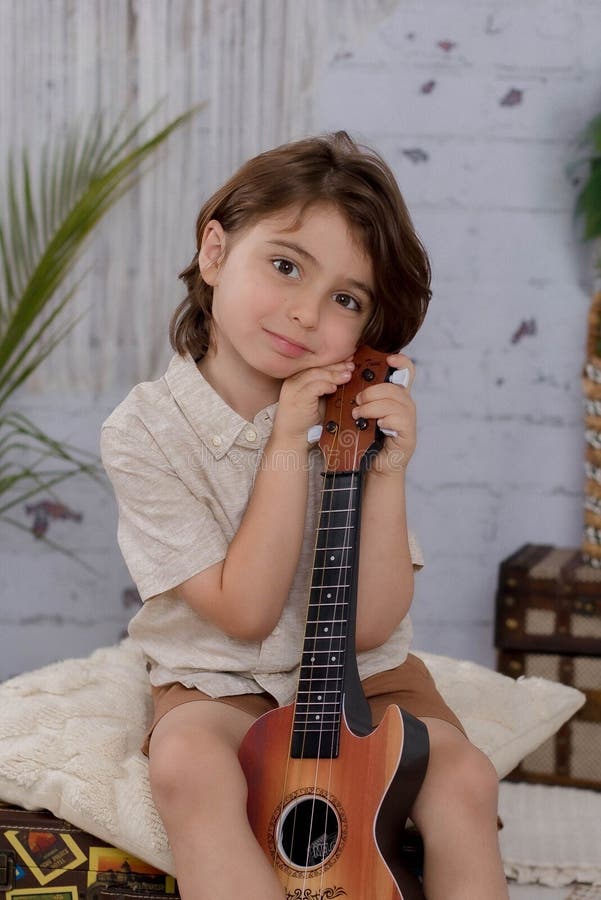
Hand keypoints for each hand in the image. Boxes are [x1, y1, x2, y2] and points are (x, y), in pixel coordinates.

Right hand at [272, 358, 355, 445]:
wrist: (292, 439)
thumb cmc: (306, 421)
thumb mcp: (319, 400)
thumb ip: (327, 387)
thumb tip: (345, 374)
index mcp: (298, 379)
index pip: (316, 364)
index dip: (333, 361)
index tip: (349, 360)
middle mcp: (293, 381)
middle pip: (316, 366)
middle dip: (336, 365)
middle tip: (351, 366)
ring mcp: (293, 389)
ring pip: (315, 374)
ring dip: (334, 374)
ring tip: (348, 375)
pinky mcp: (296, 398)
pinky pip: (313, 387)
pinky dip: (325, 385)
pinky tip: (334, 387)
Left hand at [352, 352, 415, 473]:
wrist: (374, 467)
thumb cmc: (366, 439)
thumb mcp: (362, 412)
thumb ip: (360, 396)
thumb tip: (345, 377)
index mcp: (394, 396)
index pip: (406, 371)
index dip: (400, 361)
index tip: (388, 358)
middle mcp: (405, 405)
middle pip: (394, 386)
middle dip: (372, 391)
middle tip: (357, 401)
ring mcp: (408, 419)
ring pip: (394, 402)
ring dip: (372, 407)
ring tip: (359, 416)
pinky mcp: (408, 434)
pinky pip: (399, 419)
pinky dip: (385, 420)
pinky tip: (376, 426)